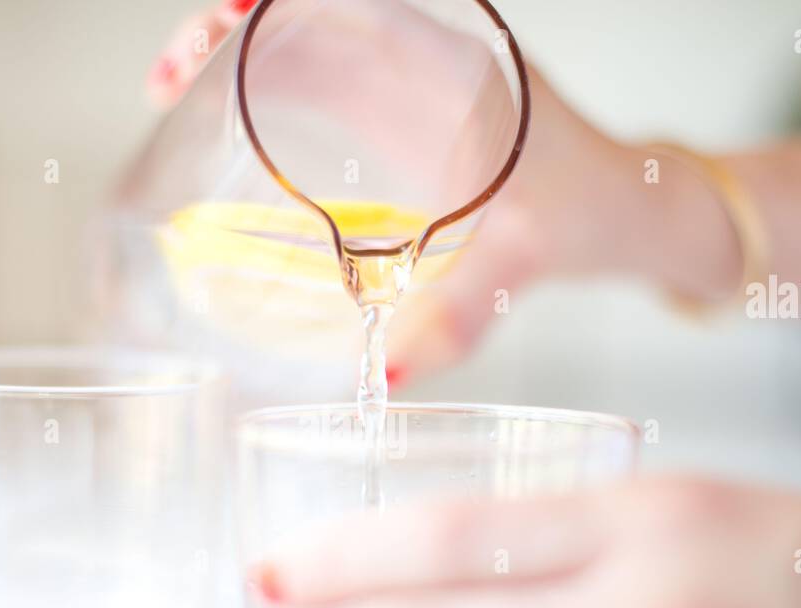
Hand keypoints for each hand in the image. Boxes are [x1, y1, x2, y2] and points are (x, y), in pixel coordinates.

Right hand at [141, 1, 668, 381]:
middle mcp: (420, 51)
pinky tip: (225, 126)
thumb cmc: (594, 207)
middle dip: (228, 26)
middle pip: (303, 7)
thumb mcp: (527, 256)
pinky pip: (314, 82)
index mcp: (453, 55)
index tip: (224, 19)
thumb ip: (461, 316)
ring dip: (235, 55)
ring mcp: (402, 80)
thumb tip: (387, 378)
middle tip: (172, 79)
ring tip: (174, 95)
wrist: (629, 209)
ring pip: (299, 38)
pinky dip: (261, 93)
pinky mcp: (394, 113)